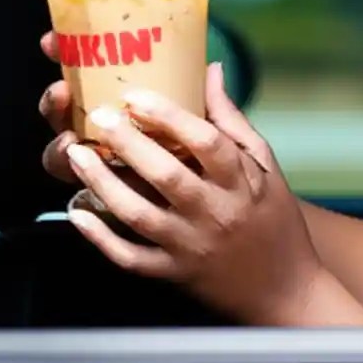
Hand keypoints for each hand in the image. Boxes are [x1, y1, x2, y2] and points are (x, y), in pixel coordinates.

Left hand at [38, 33, 324, 324]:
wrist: (286, 291)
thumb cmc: (276, 221)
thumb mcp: (266, 167)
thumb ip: (232, 121)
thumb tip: (209, 71)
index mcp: (241, 183)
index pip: (206, 142)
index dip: (169, 116)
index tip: (137, 96)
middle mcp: (215, 214)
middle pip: (166, 175)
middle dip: (127, 144)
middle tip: (99, 117)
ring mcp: (191, 246)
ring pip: (139, 215)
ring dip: (103, 184)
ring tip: (77, 155)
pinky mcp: (173, 274)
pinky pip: (130, 257)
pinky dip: (100, 237)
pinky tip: (77, 212)